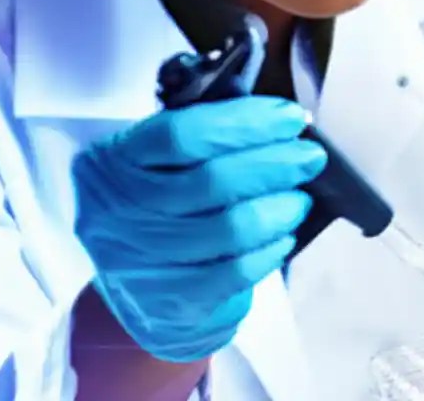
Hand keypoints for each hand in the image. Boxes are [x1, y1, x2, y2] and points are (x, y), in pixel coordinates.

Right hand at [72, 96, 323, 361]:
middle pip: (214, 181)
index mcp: (114, 162)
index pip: (182, 134)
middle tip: (310, 158)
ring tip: (298, 199)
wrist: (128, 288)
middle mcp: (119, 212)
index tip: (290, 118)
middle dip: (276, 164)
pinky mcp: (172, 305)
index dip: (246, 122)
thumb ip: (207, 133)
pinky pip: (238, 272)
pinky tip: (281, 236)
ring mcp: (143, 263)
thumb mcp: (157, 159)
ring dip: (280, 208)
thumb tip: (279, 119)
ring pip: (232, 228)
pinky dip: (270, 250)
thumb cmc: (157, 204)